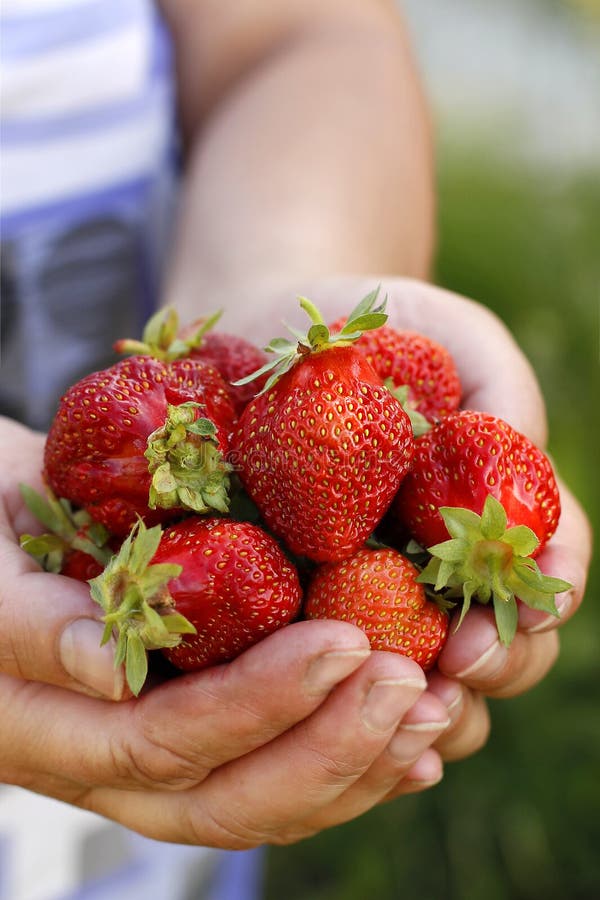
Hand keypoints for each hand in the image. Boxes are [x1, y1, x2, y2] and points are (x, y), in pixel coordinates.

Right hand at [1, 417, 448, 845]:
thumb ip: (28, 620)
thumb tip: (112, 672)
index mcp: (48, 728)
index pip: (163, 742)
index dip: (257, 703)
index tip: (344, 640)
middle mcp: (107, 765)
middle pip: (229, 797)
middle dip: (330, 747)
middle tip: (412, 684)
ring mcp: (154, 756)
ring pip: (264, 800)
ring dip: (359, 764)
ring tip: (437, 709)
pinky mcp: (195, 727)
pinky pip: (277, 772)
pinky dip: (353, 762)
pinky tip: (419, 740)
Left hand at [230, 275, 590, 763]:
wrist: (271, 323)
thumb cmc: (377, 327)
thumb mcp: (456, 338)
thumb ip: (505, 402)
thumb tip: (526, 512)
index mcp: (490, 517)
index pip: (544, 581)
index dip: (536, 612)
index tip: (496, 625)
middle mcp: (440, 569)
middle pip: (494, 650)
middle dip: (483, 678)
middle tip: (441, 689)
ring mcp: (368, 592)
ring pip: (416, 684)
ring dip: (412, 716)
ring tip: (379, 714)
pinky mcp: (292, 599)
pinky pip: (318, 667)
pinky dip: (324, 702)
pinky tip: (309, 718)